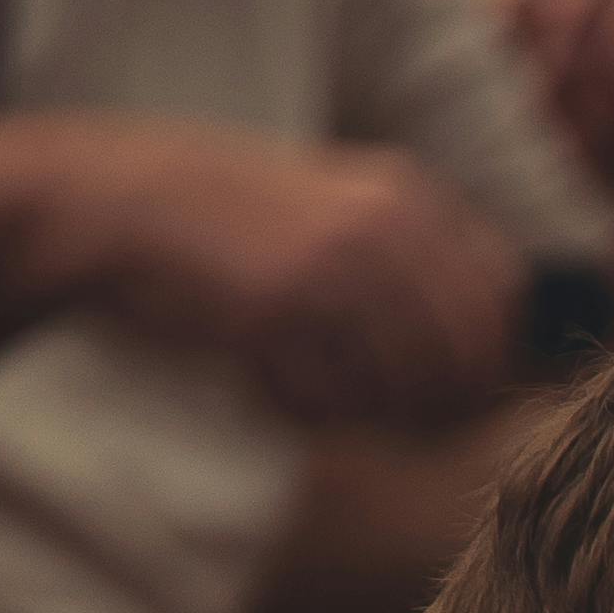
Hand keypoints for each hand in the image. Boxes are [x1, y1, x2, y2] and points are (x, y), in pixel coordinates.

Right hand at [70, 121, 524, 428]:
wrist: (112, 202)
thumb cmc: (226, 221)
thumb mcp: (338, 203)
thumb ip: (416, 256)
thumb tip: (492, 359)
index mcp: (407, 194)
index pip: (501, 295)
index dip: (485, 356)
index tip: (448, 388)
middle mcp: (385, 226)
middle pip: (466, 356)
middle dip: (436, 404)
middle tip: (386, 418)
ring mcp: (337, 266)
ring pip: (407, 390)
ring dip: (367, 411)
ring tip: (314, 392)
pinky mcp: (284, 310)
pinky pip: (335, 402)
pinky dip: (308, 411)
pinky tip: (270, 384)